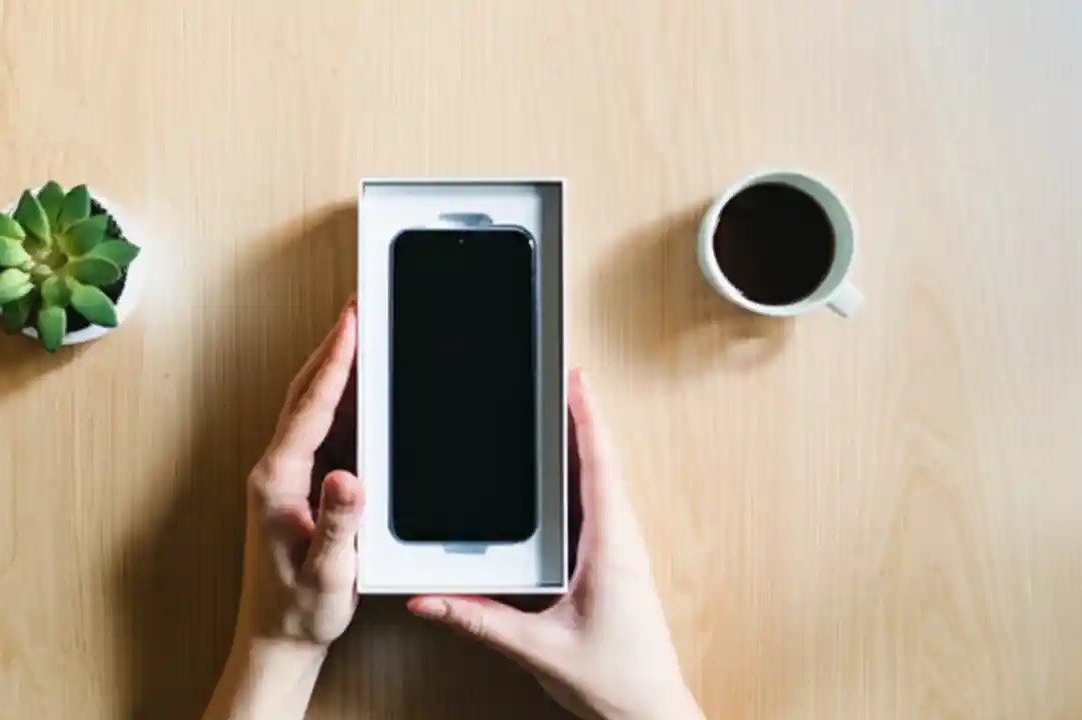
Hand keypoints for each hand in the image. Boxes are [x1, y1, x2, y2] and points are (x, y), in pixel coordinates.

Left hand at [205, 301, 361, 719]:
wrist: (279, 637)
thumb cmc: (298, 609)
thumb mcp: (327, 572)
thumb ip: (340, 523)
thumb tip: (350, 475)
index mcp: (277, 482)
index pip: (309, 408)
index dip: (334, 362)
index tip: (351, 324)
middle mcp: (275, 470)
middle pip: (305, 392)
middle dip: (333, 346)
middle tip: (358, 307)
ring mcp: (285, 474)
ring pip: (311, 405)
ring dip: (336, 367)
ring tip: (364, 332)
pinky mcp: (298, 483)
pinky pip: (321, 428)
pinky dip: (341, 399)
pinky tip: (363, 388)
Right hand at [408, 370, 703, 719]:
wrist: (651, 714)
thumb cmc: (615, 682)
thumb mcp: (538, 650)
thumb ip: (479, 621)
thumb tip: (430, 600)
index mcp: (611, 549)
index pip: (600, 468)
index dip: (587, 419)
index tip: (574, 380)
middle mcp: (621, 543)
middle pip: (601, 466)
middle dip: (579, 420)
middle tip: (555, 382)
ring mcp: (621, 553)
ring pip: (601, 486)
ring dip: (582, 449)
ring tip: (555, 415)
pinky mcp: (614, 566)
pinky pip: (597, 510)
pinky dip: (580, 481)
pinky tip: (560, 478)